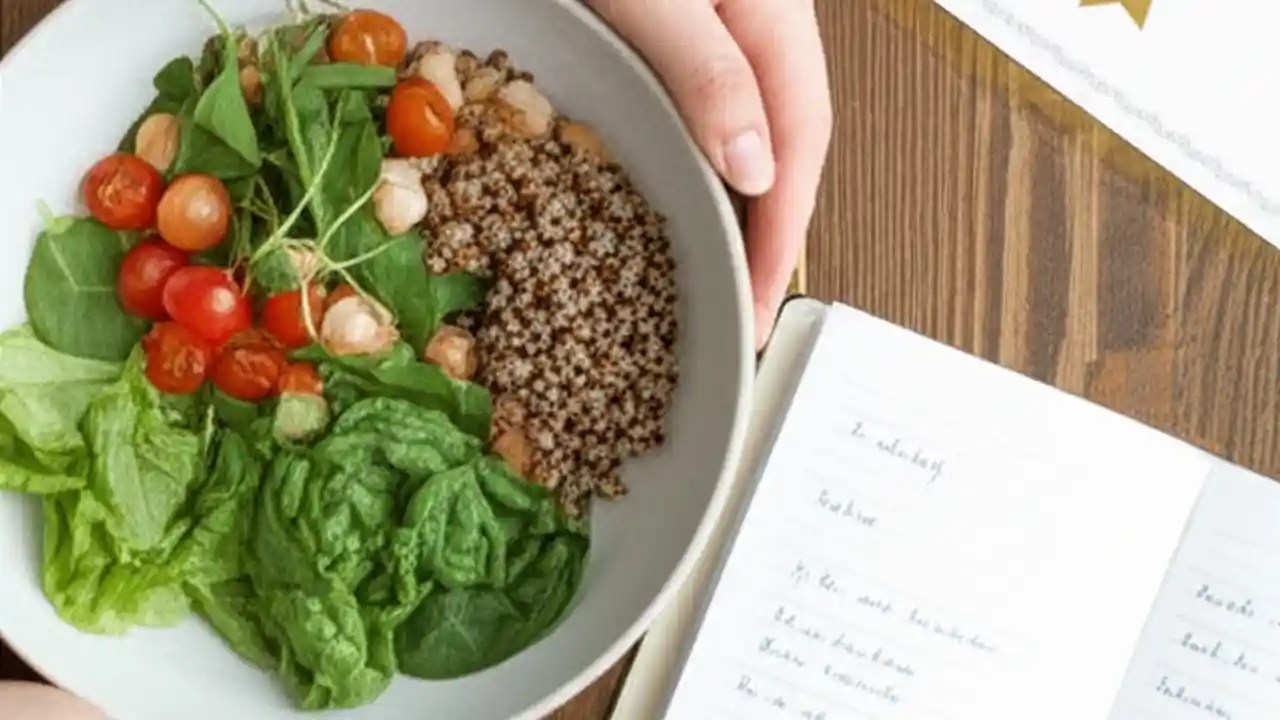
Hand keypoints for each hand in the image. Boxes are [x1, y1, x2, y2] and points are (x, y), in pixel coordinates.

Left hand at [587, 0, 832, 347]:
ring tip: (725, 270)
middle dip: (770, 236)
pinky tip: (690, 188)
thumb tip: (755, 170)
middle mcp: (767, 22)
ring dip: (743, 202)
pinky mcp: (694, 18)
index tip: (760, 307)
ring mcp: (735, 20)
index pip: (799, 147)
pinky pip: (713, 104)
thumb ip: (709, 72)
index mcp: (778, 16)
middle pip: (787, 147)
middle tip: (746, 312)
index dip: (781, 237)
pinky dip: (708, 159)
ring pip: (755, 128)